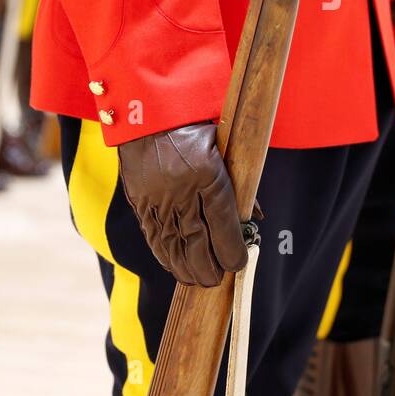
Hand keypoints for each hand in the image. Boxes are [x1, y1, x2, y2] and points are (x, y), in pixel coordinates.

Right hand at [118, 123, 246, 286]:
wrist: (148, 114)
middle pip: (196, 239)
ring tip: (197, 280)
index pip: (222, 221)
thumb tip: (255, 217)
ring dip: (186, 267)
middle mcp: (181, 187)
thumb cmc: (193, 129)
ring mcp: (158, 196)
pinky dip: (164, 255)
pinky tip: (173, 266)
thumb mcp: (223, 148)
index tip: (237, 263)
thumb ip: (239, 183)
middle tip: (216, 280)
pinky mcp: (140, 200)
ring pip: (173, 243)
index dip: (230, 249)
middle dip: (208, 266)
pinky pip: (153, 235)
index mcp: (207, 171)